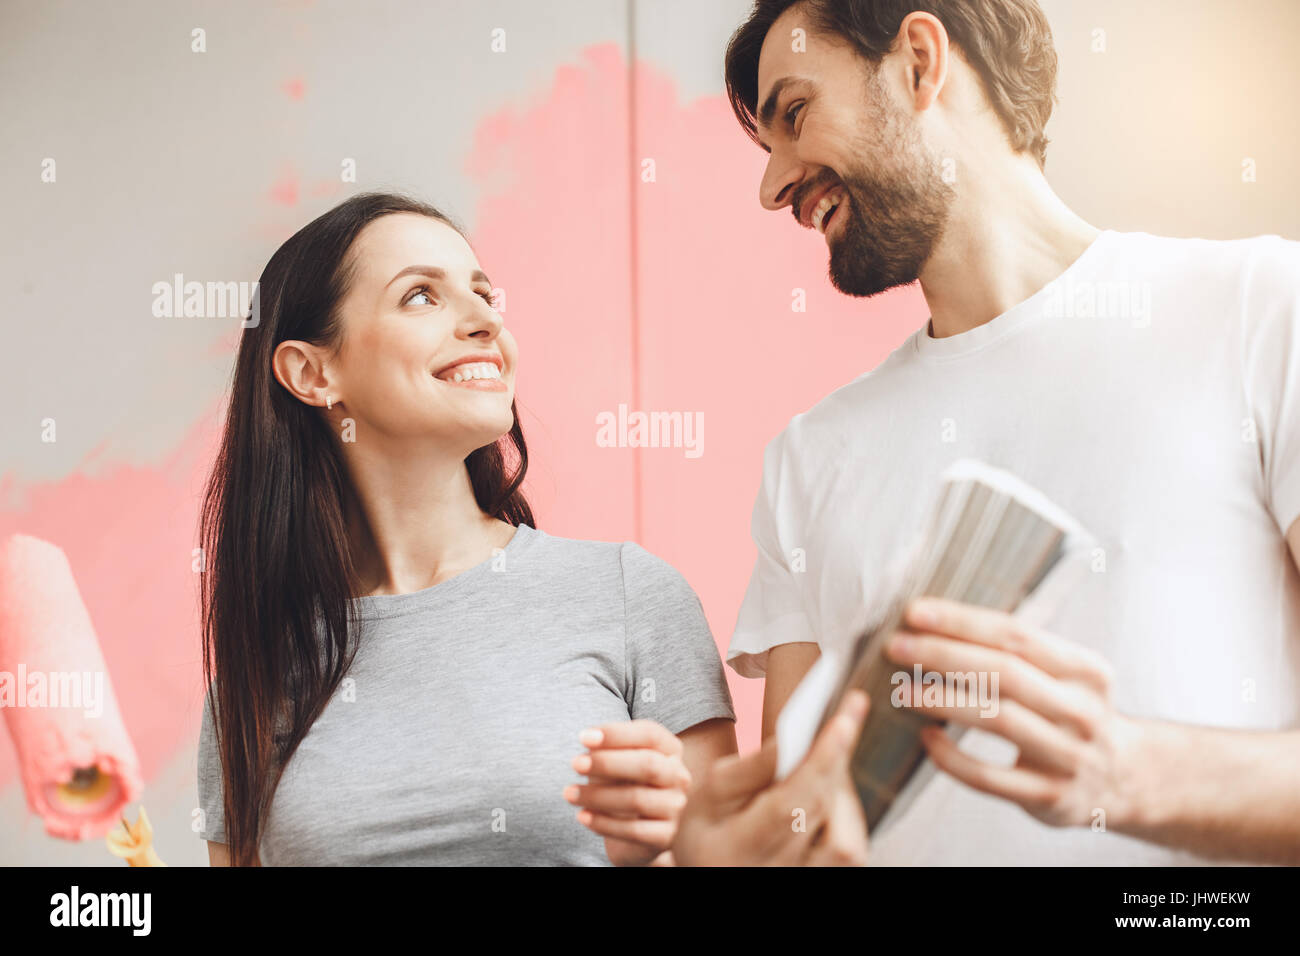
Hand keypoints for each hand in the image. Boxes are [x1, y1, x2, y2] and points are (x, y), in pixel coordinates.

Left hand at [565, 719, 690, 865]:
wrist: (636, 831)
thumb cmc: (622, 785)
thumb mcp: (615, 764)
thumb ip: (607, 753)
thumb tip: (588, 749)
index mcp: (670, 750)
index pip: (650, 734)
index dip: (617, 734)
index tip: (583, 737)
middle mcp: (679, 776)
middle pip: (648, 764)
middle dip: (607, 763)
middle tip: (575, 764)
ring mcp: (675, 807)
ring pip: (636, 798)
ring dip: (597, 795)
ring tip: (570, 793)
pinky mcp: (665, 836)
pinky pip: (632, 830)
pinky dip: (602, 822)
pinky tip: (582, 816)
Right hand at [673, 691, 869, 865]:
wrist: (713, 871)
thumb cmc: (707, 830)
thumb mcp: (710, 795)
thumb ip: (750, 769)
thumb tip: (788, 740)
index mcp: (734, 849)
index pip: (786, 806)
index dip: (818, 763)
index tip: (843, 722)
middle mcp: (772, 873)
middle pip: (819, 813)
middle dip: (836, 759)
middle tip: (848, 714)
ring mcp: (800, 881)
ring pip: (845, 840)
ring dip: (840, 792)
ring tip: (827, 761)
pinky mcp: (820, 880)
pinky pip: (849, 851)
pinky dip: (845, 816)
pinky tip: (828, 795)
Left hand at [887, 596, 1141, 828]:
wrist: (1124, 780)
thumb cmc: (1072, 714)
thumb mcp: (1067, 676)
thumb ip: (1016, 652)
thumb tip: (934, 623)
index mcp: (1086, 671)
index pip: (1017, 635)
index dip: (962, 622)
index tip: (915, 613)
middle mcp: (1083, 711)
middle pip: (1005, 673)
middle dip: (944, 655)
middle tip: (896, 647)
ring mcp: (1070, 756)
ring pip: (998, 719)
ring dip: (943, 700)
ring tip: (903, 690)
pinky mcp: (1051, 797)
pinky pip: (991, 777)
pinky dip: (953, 758)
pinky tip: (926, 738)